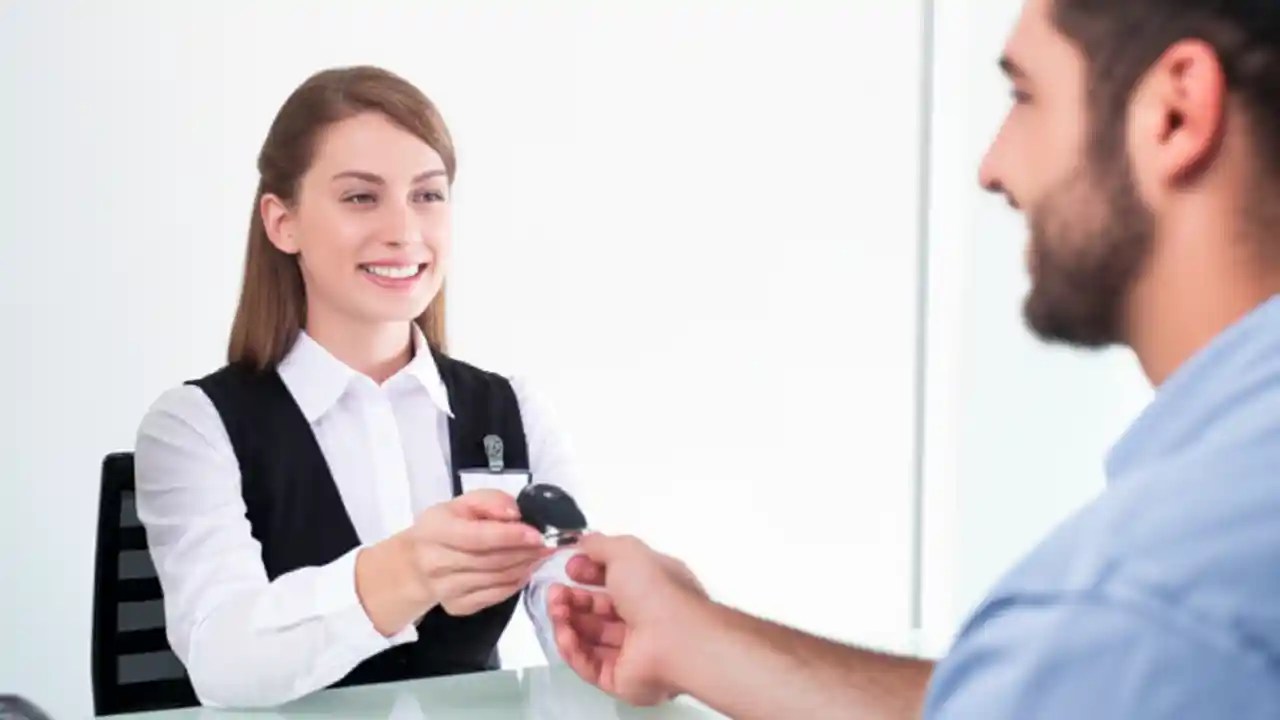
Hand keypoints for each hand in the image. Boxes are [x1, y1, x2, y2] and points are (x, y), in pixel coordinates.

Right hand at [405, 490, 553, 614]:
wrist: (417, 563)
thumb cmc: (446, 526)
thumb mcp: (463, 503)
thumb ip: (490, 501)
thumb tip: (515, 514)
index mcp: (435, 531)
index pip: (477, 537)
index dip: (509, 536)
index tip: (538, 534)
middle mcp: (436, 563)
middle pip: (492, 561)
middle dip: (526, 552)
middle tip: (551, 542)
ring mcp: (446, 590)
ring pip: (497, 580)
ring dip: (526, 566)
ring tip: (542, 553)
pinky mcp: (457, 607)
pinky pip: (496, 596)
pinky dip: (517, 583)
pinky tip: (527, 569)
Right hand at [548, 534, 708, 705]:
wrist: (674, 639)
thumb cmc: (654, 590)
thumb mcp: (626, 552)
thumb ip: (600, 545)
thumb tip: (583, 542)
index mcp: (650, 589)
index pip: (612, 582)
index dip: (588, 574)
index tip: (568, 570)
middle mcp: (641, 620)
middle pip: (597, 611)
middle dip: (571, 599)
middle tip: (554, 593)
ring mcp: (630, 652)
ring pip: (588, 637)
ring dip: (566, 621)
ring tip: (556, 610)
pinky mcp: (617, 679)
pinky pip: (588, 663)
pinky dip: (571, 648)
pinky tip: (562, 632)